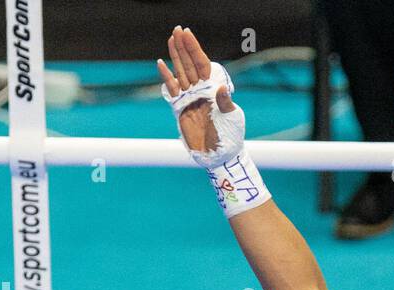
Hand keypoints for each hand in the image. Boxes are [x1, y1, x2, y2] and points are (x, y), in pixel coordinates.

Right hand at [156, 25, 235, 152]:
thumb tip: (222, 88)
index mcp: (213, 89)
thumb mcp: (232, 117)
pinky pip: (172, 90)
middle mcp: (200, 91)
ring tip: (170, 40)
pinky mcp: (180, 109)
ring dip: (175, 56)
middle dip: (183, 47)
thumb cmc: (230, 136)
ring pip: (181, 73)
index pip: (202, 64)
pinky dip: (167, 77)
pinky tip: (161, 64)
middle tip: (176, 30)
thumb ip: (225, 102)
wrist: (219, 156)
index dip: (194, 48)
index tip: (187, 34)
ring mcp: (189, 98)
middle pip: (190, 64)